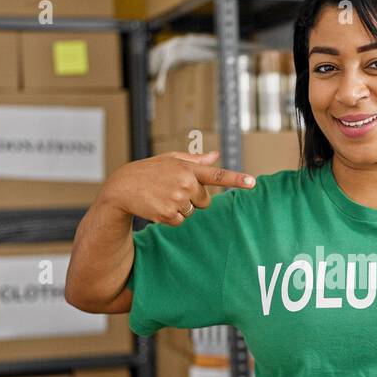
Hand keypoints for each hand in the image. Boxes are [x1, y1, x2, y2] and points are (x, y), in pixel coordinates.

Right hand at [97, 149, 254, 224]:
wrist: (123, 187)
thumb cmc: (149, 171)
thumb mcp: (171, 160)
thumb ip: (195, 160)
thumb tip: (216, 155)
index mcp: (188, 168)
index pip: (217, 175)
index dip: (236, 180)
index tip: (253, 182)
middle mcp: (185, 183)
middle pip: (205, 200)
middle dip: (193, 198)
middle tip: (171, 190)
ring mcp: (177, 199)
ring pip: (192, 211)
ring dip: (180, 208)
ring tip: (161, 196)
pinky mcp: (169, 215)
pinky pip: (181, 221)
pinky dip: (171, 218)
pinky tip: (157, 206)